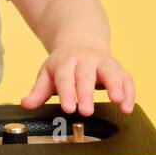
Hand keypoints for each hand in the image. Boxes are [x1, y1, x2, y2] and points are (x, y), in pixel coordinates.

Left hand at [19, 44, 135, 116]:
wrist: (80, 43)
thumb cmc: (62, 65)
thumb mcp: (47, 74)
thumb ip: (38, 91)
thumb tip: (26, 104)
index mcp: (65, 62)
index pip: (64, 78)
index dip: (66, 93)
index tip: (68, 108)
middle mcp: (86, 61)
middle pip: (86, 76)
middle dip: (86, 94)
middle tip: (86, 111)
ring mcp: (103, 63)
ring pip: (111, 73)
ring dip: (116, 87)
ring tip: (118, 101)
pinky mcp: (118, 69)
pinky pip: (126, 79)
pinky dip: (129, 92)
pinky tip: (127, 107)